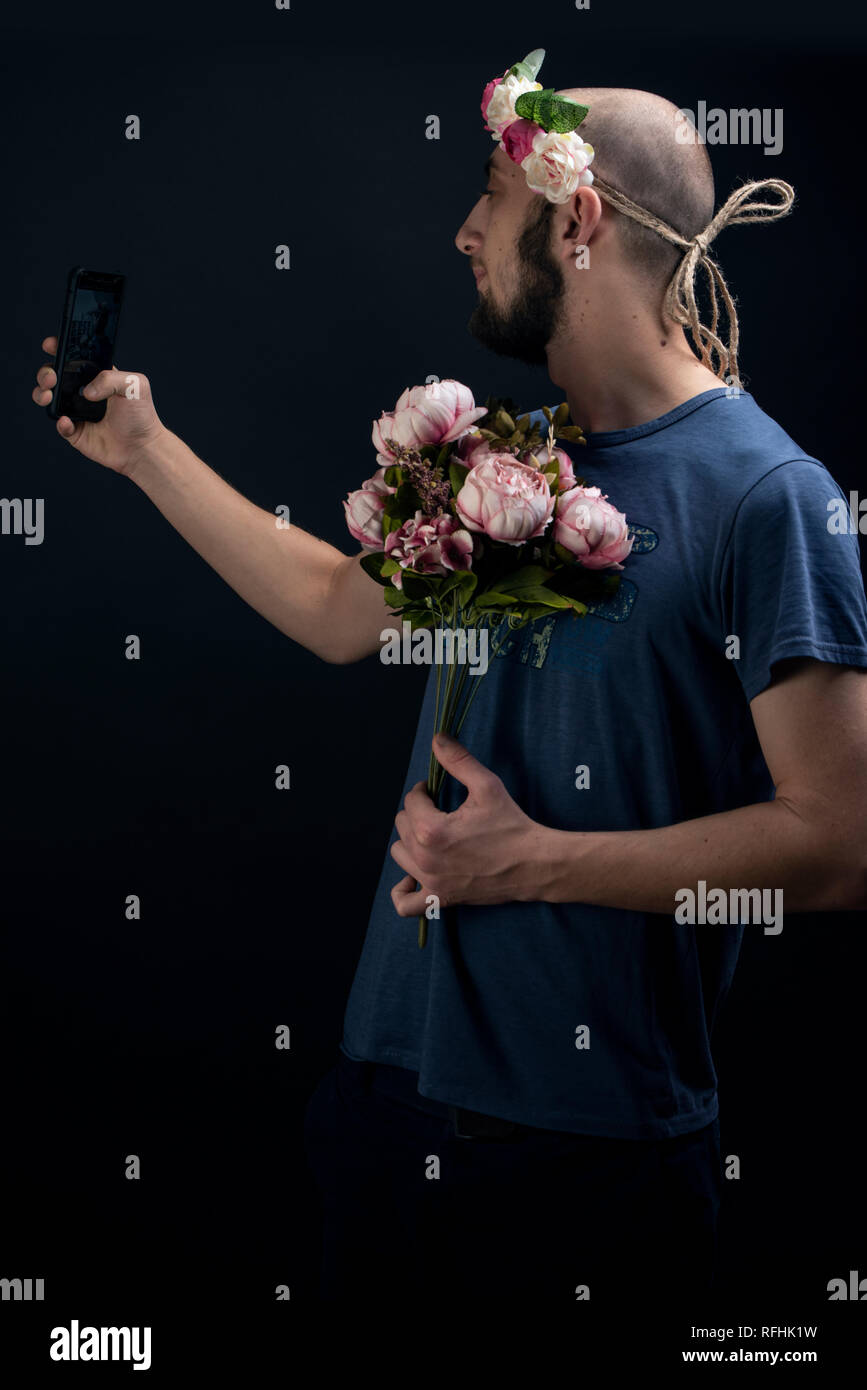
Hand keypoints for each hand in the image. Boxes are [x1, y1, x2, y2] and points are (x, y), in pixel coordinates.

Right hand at [31, 334, 166, 476]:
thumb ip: (110, 378)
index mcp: (96, 376)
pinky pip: (60, 426)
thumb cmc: (142, 415)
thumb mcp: (134, 385)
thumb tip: (86, 391)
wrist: (143, 448)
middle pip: (54, 376)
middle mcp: (84, 392)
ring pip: (50, 399)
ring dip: (42, 393)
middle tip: (51, 377)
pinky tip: (67, 421)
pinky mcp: (76, 432)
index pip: (74, 358)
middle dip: (46, 372)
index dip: (59, 349)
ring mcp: (78, 412)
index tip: (49, 345)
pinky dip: (60, 423)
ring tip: (48, 395)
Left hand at [390, 732, 549, 915]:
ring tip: (431, 835)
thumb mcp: (487, 785)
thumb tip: (438, 738)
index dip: (424, 791)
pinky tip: (413, 875)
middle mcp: (425, 858)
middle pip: (401, 826)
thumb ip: (458, 760)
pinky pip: (406, 904)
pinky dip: (403, 891)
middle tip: (440, 811)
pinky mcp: (440, 899)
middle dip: (417, 813)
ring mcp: (431, 882)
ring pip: (400, 855)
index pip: (411, 801)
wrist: (535, 864)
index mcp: (431, 829)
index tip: (437, 791)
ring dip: (410, 842)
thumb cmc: (512, 825)